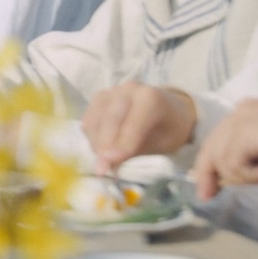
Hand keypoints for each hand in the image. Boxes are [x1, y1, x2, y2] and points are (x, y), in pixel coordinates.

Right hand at [82, 82, 197, 172]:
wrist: (168, 108)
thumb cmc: (168, 129)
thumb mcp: (164, 143)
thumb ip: (139, 151)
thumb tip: (113, 164)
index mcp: (151, 98)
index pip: (134, 122)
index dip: (123, 142)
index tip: (112, 161)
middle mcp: (129, 90)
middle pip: (111, 118)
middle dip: (104, 145)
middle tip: (101, 169)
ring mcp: (111, 91)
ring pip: (95, 119)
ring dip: (96, 143)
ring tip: (103, 162)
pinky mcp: (98, 98)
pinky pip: (89, 119)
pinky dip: (92, 137)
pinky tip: (100, 149)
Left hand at [191, 98, 257, 200]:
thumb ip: (249, 159)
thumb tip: (224, 179)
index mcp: (247, 112)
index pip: (217, 140)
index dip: (208, 165)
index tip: (207, 188)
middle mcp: (240, 112)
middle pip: (210, 148)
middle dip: (208, 175)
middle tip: (207, 196)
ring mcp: (241, 120)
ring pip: (220, 159)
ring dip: (242, 177)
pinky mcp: (245, 133)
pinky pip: (232, 164)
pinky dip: (249, 175)